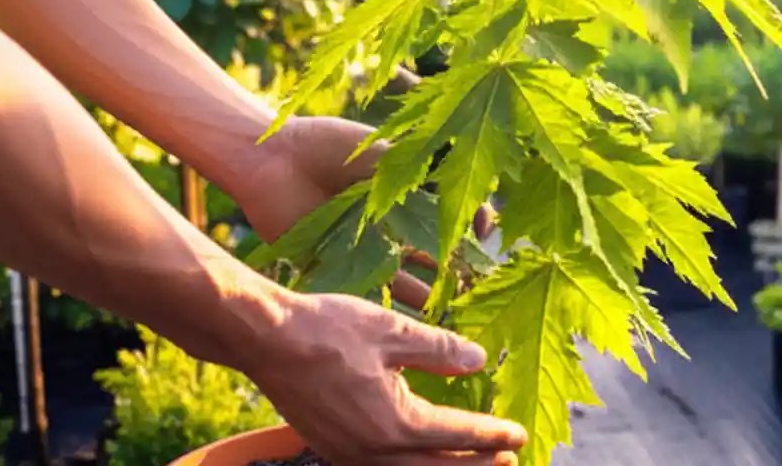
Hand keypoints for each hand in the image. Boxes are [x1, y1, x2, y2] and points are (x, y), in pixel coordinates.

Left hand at [234, 115, 494, 307]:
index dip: (467, 232)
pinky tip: (408, 325)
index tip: (485, 241)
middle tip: (477, 292)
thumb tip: (476, 212)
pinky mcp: (333, 266)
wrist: (273, 157)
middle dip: (453, 273)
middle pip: (427, 254)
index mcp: (401, 194)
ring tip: (449, 315)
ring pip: (401, 278)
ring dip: (424, 296)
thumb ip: (432, 178)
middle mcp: (385, 225)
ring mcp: (360, 247)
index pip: (445, 219)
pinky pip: (365, 290)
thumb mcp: (390, 155)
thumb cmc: (331, 146)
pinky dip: (386, 307)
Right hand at [245, 289, 525, 465]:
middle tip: (509, 458)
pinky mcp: (331, 448)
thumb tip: (479, 361)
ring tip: (472, 461)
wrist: (263, 338)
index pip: (456, 436)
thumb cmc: (327, 329)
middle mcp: (372, 450)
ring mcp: (348, 454)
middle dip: (475, 464)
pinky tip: (416, 455)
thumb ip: (439, 350)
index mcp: (394, 423)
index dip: (491, 435)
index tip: (518, 435)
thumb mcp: (392, 331)